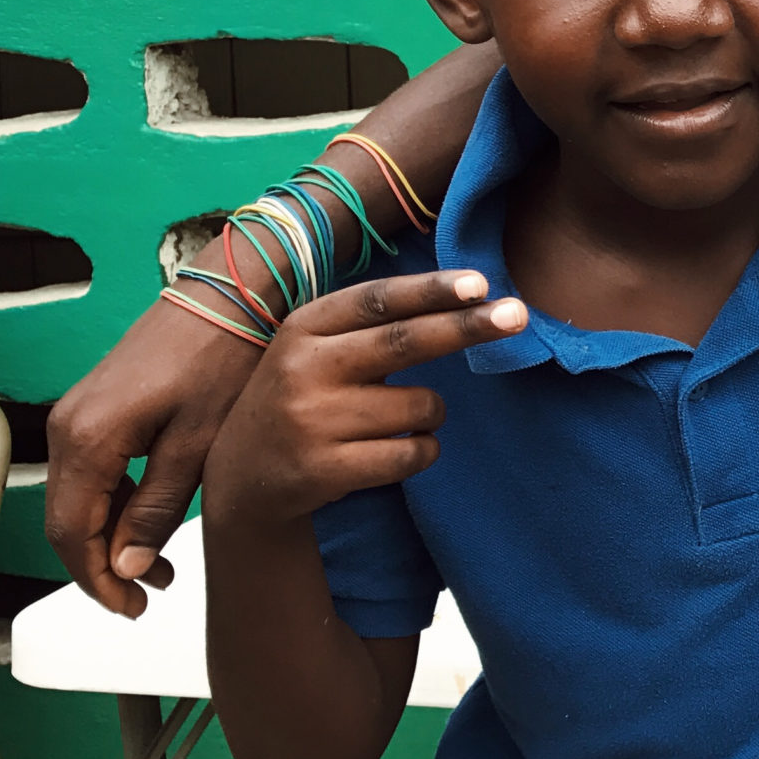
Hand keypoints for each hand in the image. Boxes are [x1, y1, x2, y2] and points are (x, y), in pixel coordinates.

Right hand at [46, 301, 268, 616]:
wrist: (230, 294)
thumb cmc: (222, 358)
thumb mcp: (198, 444)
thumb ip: (159, 507)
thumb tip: (127, 566)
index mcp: (88, 439)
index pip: (73, 533)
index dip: (98, 580)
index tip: (132, 608)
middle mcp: (69, 426)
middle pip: (68, 520)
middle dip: (102, 565)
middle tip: (148, 596)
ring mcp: (80, 413)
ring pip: (80, 497)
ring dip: (112, 537)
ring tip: (161, 566)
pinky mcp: (99, 405)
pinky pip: (94, 471)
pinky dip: (117, 504)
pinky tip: (154, 518)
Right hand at [202, 272, 526, 536]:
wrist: (241, 476)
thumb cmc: (302, 397)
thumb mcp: (316, 349)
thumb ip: (374, 326)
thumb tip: (469, 297)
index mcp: (304, 328)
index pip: (378, 301)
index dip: (431, 290)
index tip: (480, 283)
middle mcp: (304, 368)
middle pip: (405, 342)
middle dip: (467, 327)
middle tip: (517, 315)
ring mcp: (312, 420)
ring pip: (421, 407)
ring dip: (431, 414)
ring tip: (394, 421)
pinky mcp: (325, 469)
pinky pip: (412, 454)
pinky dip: (421, 451)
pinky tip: (391, 452)